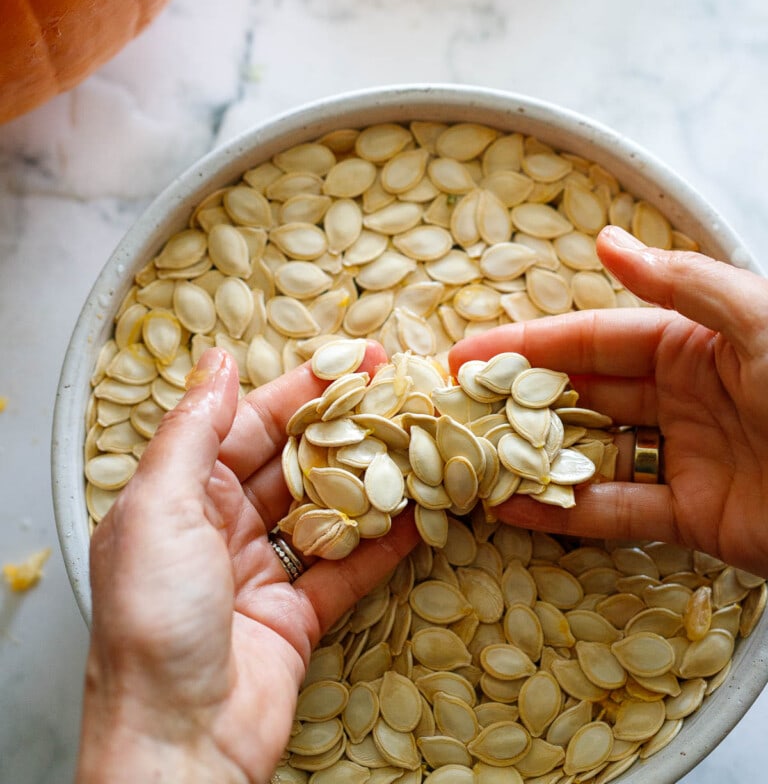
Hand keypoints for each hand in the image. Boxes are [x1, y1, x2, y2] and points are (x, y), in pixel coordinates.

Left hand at [77, 345, 417, 783]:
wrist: (176, 744)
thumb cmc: (151, 623)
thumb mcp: (158, 508)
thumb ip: (193, 431)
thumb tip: (216, 363)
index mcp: (180, 494)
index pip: (249, 423)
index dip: (303, 389)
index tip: (356, 361)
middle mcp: (219, 526)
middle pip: (293, 460)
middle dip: (345, 426)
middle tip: (401, 394)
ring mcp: (261, 570)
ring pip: (326, 508)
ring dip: (371, 477)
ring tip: (422, 442)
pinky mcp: (296, 615)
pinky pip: (347, 565)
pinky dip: (385, 539)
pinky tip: (422, 512)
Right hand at [449, 225, 767, 578]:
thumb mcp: (757, 320)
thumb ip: (682, 283)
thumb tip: (607, 242)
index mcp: (693, 340)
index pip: (593, 339)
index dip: (527, 346)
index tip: (467, 356)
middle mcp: (683, 395)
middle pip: (583, 395)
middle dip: (518, 403)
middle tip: (451, 413)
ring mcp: (688, 457)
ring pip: (593, 453)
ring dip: (533, 457)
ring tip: (468, 463)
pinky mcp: (699, 518)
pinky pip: (622, 512)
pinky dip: (567, 513)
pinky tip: (514, 510)